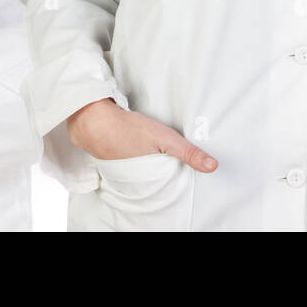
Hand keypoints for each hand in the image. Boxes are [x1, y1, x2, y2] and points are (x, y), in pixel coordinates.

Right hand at [67, 97, 217, 173]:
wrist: (93, 121)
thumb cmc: (127, 129)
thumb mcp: (164, 138)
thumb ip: (188, 152)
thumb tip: (213, 166)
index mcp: (152, 179)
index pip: (173, 185)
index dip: (181, 178)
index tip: (191, 173)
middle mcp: (138, 181)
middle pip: (160, 179)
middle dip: (168, 173)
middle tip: (174, 161)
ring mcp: (126, 172)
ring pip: (147, 172)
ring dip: (153, 165)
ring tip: (158, 155)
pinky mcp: (117, 160)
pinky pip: (134, 164)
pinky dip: (140, 159)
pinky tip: (141, 149)